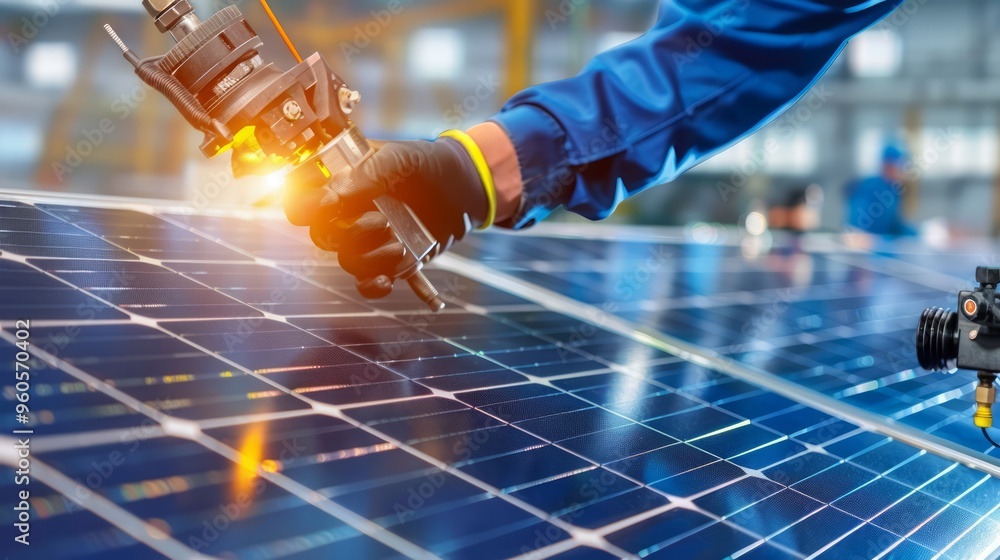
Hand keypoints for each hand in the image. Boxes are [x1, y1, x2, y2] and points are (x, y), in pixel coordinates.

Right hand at [284, 134, 492, 297]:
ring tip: (400, 244)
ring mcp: (367, 241)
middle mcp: (347, 215)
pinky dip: (375, 286)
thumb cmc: (427, 164)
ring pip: (348, 261)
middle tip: (383, 220)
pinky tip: (389, 280)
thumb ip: (364, 174)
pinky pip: (368, 284)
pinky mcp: (388, 261)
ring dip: (371, 258)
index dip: (304, 208)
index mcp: (339, 186)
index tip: (327, 204)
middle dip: (350, 233)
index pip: (300, 204)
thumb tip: (330, 197)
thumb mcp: (397, 158)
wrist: (464, 186)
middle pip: (323, 237)